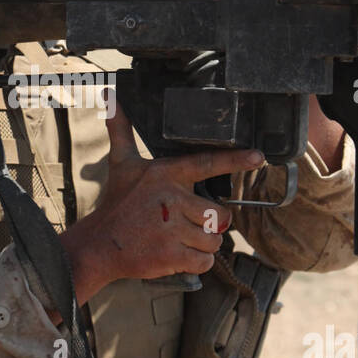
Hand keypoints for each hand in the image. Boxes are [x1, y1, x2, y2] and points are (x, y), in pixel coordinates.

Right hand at [61, 109, 262, 302]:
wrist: (99, 245)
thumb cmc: (116, 203)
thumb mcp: (120, 163)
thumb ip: (120, 129)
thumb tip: (109, 95)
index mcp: (165, 174)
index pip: (206, 163)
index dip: (234, 160)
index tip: (258, 156)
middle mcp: (171, 199)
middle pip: (219, 214)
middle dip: (210, 223)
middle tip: (187, 223)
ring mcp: (171, 228)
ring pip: (214, 240)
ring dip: (202, 244)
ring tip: (179, 238)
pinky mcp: (171, 255)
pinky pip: (205, 261)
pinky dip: (196, 262)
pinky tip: (178, 255)